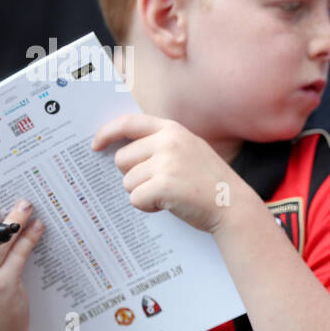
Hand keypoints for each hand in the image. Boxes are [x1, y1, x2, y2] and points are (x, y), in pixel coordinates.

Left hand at [91, 114, 250, 233]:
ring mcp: (166, 163)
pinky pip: (136, 198)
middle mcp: (169, 142)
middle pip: (122, 159)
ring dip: (143, 193)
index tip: (96, 145)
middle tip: (159, 184)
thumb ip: (162, 145)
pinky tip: (169, 205)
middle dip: (133, 176)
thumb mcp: (190, 151)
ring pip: (128, 182)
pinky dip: (148, 207)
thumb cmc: (209, 183)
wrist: (233, 206)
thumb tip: (122, 153)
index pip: (129, 123)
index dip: (107, 133)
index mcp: (173, 130)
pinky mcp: (163, 185)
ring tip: (170, 195)